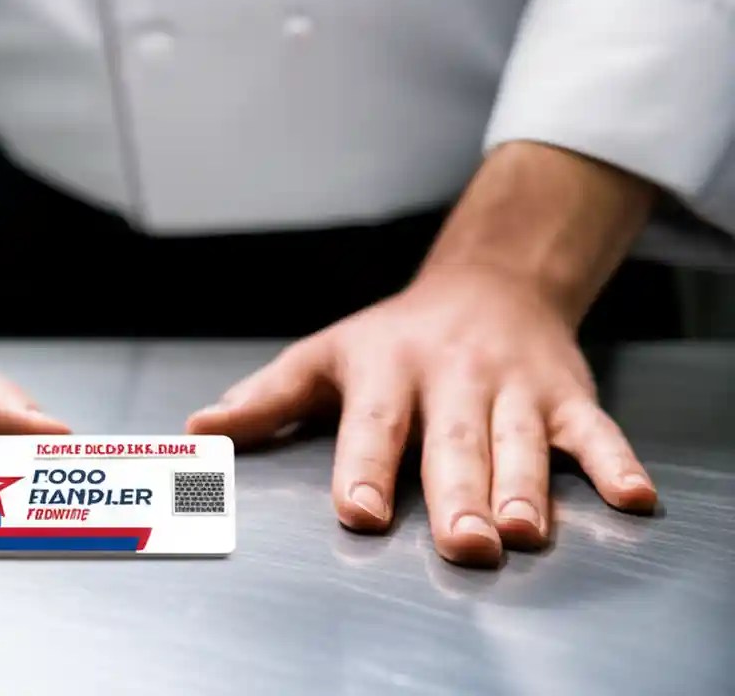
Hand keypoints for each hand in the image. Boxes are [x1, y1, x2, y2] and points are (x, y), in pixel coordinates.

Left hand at [188, 142, 660, 567]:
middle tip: (463, 545)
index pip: (374, 425)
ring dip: (526, 488)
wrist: (489, 283)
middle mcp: (452, 376)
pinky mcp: (565, 394)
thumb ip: (265, 400)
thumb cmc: (391, 338)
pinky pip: (593, 430)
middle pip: (454, 443)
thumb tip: (197, 432)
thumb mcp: (323, 358)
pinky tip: (632, 496)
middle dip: (458, 495)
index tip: (358, 512)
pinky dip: (613, 462)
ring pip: (521, 442)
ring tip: (525, 533)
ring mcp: (513, 386)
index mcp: (386, 370)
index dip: (365, 469)